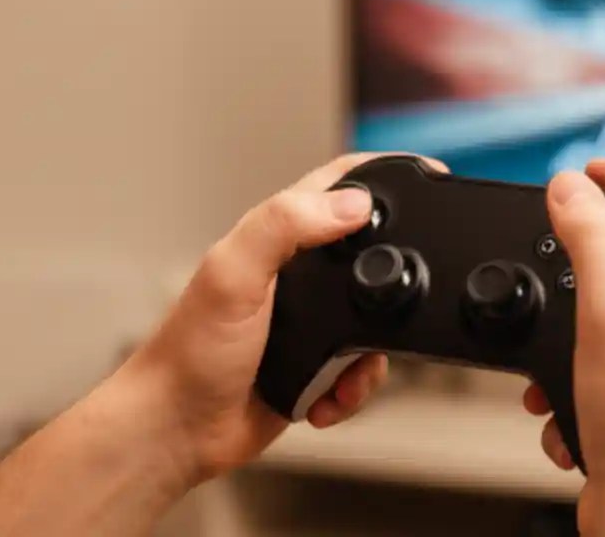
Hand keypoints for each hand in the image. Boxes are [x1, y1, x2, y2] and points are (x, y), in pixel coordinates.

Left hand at [0, 153, 449, 535]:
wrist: (179, 432)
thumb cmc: (189, 354)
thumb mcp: (234, 274)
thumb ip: (285, 226)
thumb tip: (353, 204)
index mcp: (275, 238)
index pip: (336, 185)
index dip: (380, 173)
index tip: (425, 172)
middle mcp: (295, 275)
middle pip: (370, 253)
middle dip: (391, 280)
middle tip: (402, 299)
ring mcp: (309, 322)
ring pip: (376, 321)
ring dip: (373, 352)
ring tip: (346, 371)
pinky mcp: (317, 366)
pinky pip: (363, 370)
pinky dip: (355, 389)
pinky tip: (327, 397)